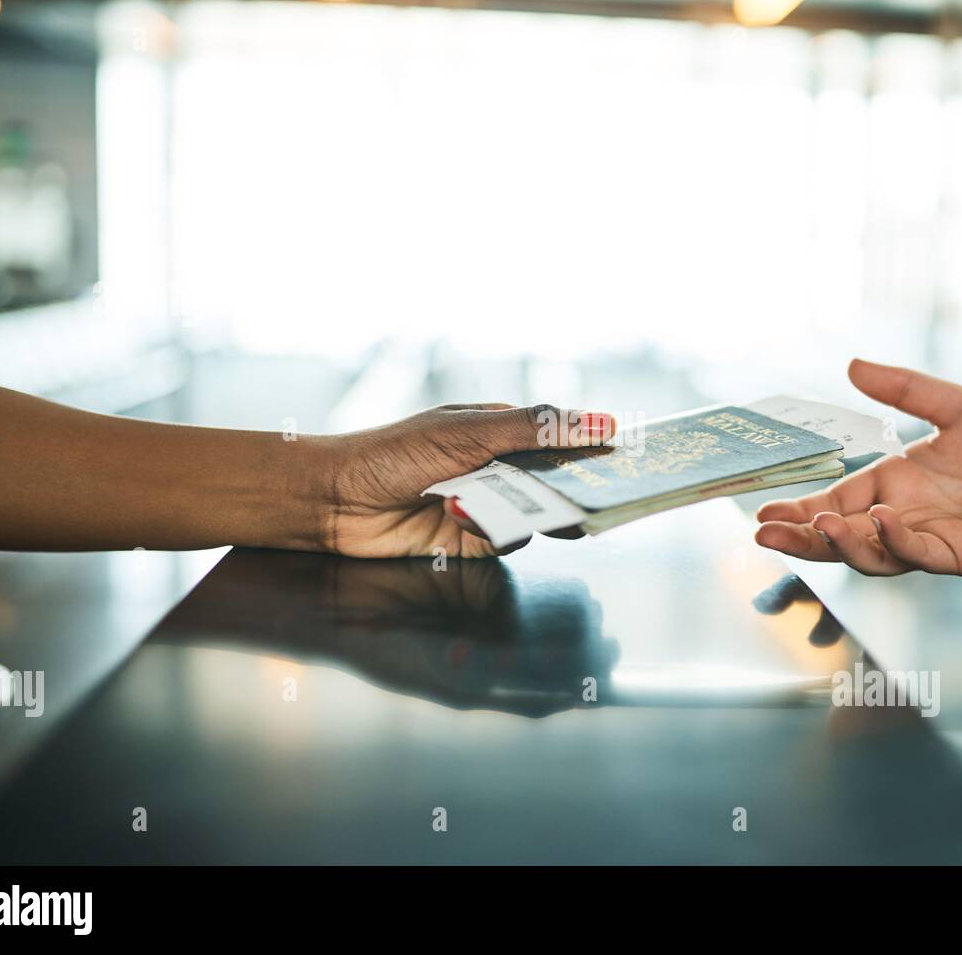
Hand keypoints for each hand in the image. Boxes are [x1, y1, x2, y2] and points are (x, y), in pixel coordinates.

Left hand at [326, 403, 613, 558]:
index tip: (628, 456)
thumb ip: (536, 429)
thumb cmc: (394, 454)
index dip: (593, 446)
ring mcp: (485, 505)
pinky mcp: (471, 542)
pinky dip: (499, 534)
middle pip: (556, 480)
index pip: (561, 437)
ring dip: (533, 514)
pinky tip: (465, 520)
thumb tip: (600, 420)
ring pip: (536, 514)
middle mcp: (497, 468)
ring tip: (533, 513)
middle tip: (600, 499)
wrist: (332, 503)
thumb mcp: (470, 432)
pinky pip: (507, 541)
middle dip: (576, 488)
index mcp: (500, 430)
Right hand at [754, 359, 961, 576]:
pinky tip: (883, 518)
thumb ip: (906, 390)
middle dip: (801, 537)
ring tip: (820, 526)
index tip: (763, 513)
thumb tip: (853, 364)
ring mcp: (926, 540)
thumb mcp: (959, 407)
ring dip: (841, 544)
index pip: (834, 502)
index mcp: (893, 484)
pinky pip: (917, 553)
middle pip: (838, 535)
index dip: (799, 511)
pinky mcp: (957, 556)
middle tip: (765, 534)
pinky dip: (895, 539)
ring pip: (870, 553)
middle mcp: (901, 516)